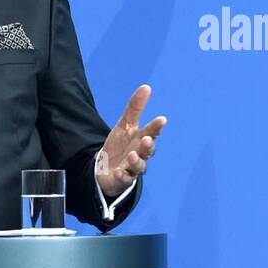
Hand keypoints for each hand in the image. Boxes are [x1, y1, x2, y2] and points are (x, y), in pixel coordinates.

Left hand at [96, 84, 165, 199]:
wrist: (106, 168)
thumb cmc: (121, 145)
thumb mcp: (125, 125)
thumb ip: (135, 108)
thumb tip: (146, 86)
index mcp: (142, 140)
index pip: (152, 132)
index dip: (156, 127)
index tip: (161, 119)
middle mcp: (141, 154)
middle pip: (148, 151)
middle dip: (149, 146)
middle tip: (147, 139)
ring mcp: (132, 169)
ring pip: (139, 167)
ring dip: (137, 161)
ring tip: (132, 155)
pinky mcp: (122, 180)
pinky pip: (124, 180)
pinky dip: (123, 177)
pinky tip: (119, 172)